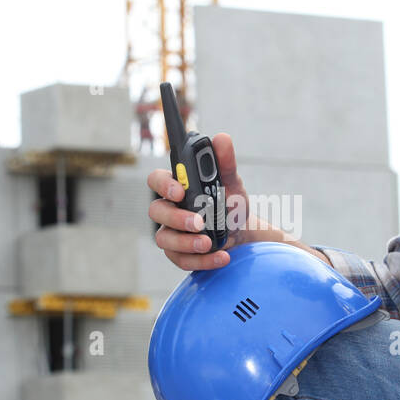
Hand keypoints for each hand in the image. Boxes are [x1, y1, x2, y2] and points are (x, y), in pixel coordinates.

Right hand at [147, 133, 251, 270]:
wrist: (242, 232)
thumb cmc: (229, 203)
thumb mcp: (232, 182)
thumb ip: (226, 163)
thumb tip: (222, 138)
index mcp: (176, 187)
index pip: (157, 180)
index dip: (164, 185)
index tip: (179, 191)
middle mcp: (168, 209)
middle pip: (157, 212)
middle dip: (176, 218)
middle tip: (199, 222)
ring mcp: (171, 233)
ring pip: (166, 239)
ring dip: (187, 243)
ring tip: (210, 243)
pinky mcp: (178, 254)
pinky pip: (182, 260)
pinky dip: (202, 260)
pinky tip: (222, 257)